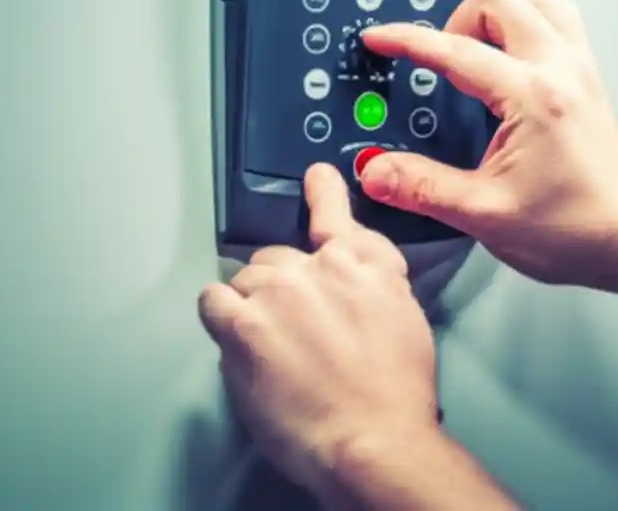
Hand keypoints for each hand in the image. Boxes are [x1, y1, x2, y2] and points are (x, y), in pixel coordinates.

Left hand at [197, 164, 438, 499]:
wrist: (373, 439)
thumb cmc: (394, 395)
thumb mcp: (405, 320)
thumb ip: (376, 286)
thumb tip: (350, 286)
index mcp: (366, 264)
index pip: (337, 215)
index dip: (324, 193)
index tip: (317, 178)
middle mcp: (320, 267)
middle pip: (280, 257)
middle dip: (282, 287)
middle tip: (294, 331)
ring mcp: (279, 291)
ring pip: (246, 278)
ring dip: (252, 305)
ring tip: (272, 349)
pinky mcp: (243, 323)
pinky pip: (212, 300)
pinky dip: (219, 314)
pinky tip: (233, 334)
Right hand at [360, 0, 617, 287]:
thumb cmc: (575, 228)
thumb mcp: (484, 214)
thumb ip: (422, 187)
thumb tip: (374, 170)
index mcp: (532, 96)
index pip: (456, 50)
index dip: (408, 41)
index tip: (379, 38)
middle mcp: (559, 69)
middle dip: (457, 19)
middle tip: (439, 58)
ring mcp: (578, 66)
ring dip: (497, 11)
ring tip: (474, 49)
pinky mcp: (587, 75)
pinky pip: (557, 16)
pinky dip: (527, 19)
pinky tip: (509, 54)